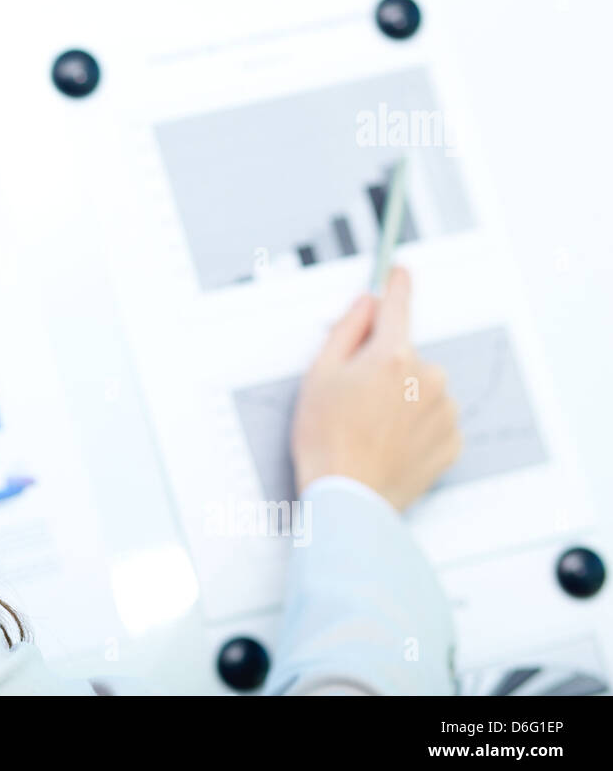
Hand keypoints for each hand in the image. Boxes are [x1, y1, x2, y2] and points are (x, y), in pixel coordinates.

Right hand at [289, 266, 461, 510]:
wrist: (348, 498)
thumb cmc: (326, 440)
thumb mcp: (319, 374)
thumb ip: (347, 330)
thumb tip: (366, 305)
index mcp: (393, 356)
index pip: (397, 306)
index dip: (396, 285)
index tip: (399, 272)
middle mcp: (428, 378)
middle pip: (405, 355)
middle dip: (383, 368)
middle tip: (352, 398)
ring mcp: (444, 411)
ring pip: (422, 389)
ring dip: (400, 399)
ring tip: (368, 428)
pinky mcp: (452, 442)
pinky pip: (433, 420)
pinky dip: (414, 427)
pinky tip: (387, 443)